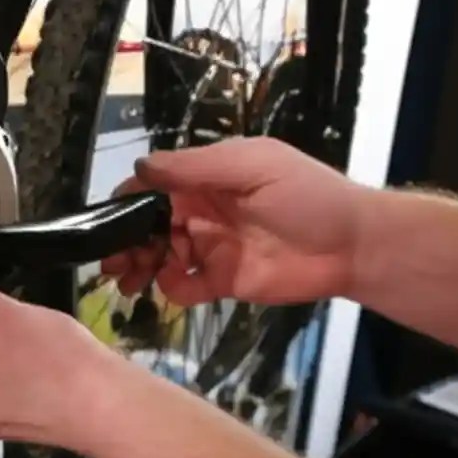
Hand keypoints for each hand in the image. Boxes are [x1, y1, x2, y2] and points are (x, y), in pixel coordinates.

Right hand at [102, 137, 368, 304]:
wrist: (355, 246)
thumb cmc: (307, 196)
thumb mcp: (252, 167)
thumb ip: (195, 168)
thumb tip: (140, 167)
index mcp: (205, 179)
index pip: (152, 188)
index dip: (125, 203)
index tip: (102, 222)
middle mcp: (201, 212)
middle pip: (147, 227)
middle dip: (125, 243)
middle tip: (109, 263)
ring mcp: (210, 248)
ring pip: (160, 257)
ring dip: (140, 267)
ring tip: (127, 281)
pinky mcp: (222, 281)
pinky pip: (186, 287)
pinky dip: (173, 289)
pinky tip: (174, 288)